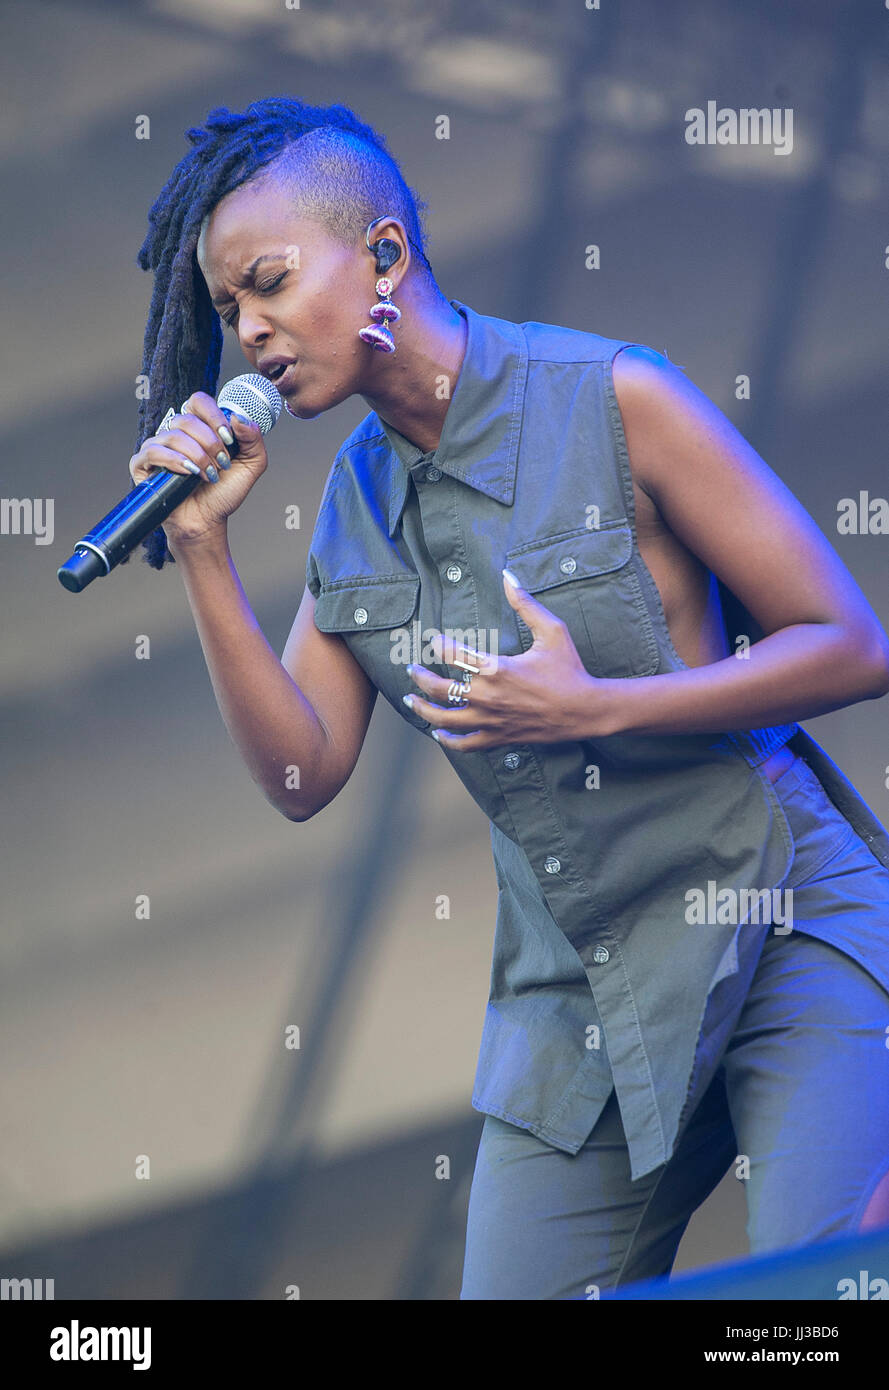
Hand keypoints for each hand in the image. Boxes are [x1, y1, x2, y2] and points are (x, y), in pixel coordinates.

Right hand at [128, 390, 268, 549]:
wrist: (208, 522)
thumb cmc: (224, 493)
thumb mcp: (251, 465)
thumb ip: (253, 439)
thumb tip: (238, 417)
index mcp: (199, 428)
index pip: (198, 402)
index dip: (214, 416)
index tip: (228, 438)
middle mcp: (176, 434)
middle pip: (187, 419)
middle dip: (210, 443)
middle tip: (221, 464)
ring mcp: (157, 448)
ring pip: (173, 435)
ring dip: (197, 456)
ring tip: (208, 475)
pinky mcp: (142, 465)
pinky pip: (153, 450)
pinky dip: (174, 461)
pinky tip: (188, 473)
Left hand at [402, 569, 617, 749]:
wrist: (585, 710)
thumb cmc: (569, 669)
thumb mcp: (552, 630)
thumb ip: (526, 603)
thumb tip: (507, 575)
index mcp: (496, 668)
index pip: (452, 654)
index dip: (438, 644)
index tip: (433, 639)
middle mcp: (487, 696)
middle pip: (439, 688)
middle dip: (419, 677)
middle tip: (411, 669)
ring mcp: (491, 720)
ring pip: (444, 719)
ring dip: (423, 709)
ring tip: (411, 700)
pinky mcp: (499, 737)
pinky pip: (465, 744)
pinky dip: (448, 741)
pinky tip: (438, 734)